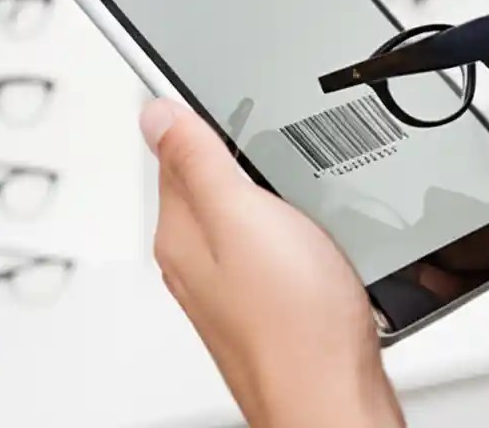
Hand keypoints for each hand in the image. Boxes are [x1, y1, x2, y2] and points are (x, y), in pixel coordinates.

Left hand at [139, 98, 403, 427]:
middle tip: (280, 137)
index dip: (202, 115)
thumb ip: (198, 161)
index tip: (229, 91)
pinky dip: (294, 229)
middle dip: (242, 154)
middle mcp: (197, 260)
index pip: (173, 151)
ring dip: (272, 192)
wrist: (334, 398)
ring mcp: (233, 284)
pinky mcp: (270, 301)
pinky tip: (319, 231)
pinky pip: (272, 246)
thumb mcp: (243, 216)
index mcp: (182, 232)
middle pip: (209, 182)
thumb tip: (155, 112)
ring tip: (304, 182)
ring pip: (244, 214)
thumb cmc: (295, 323)